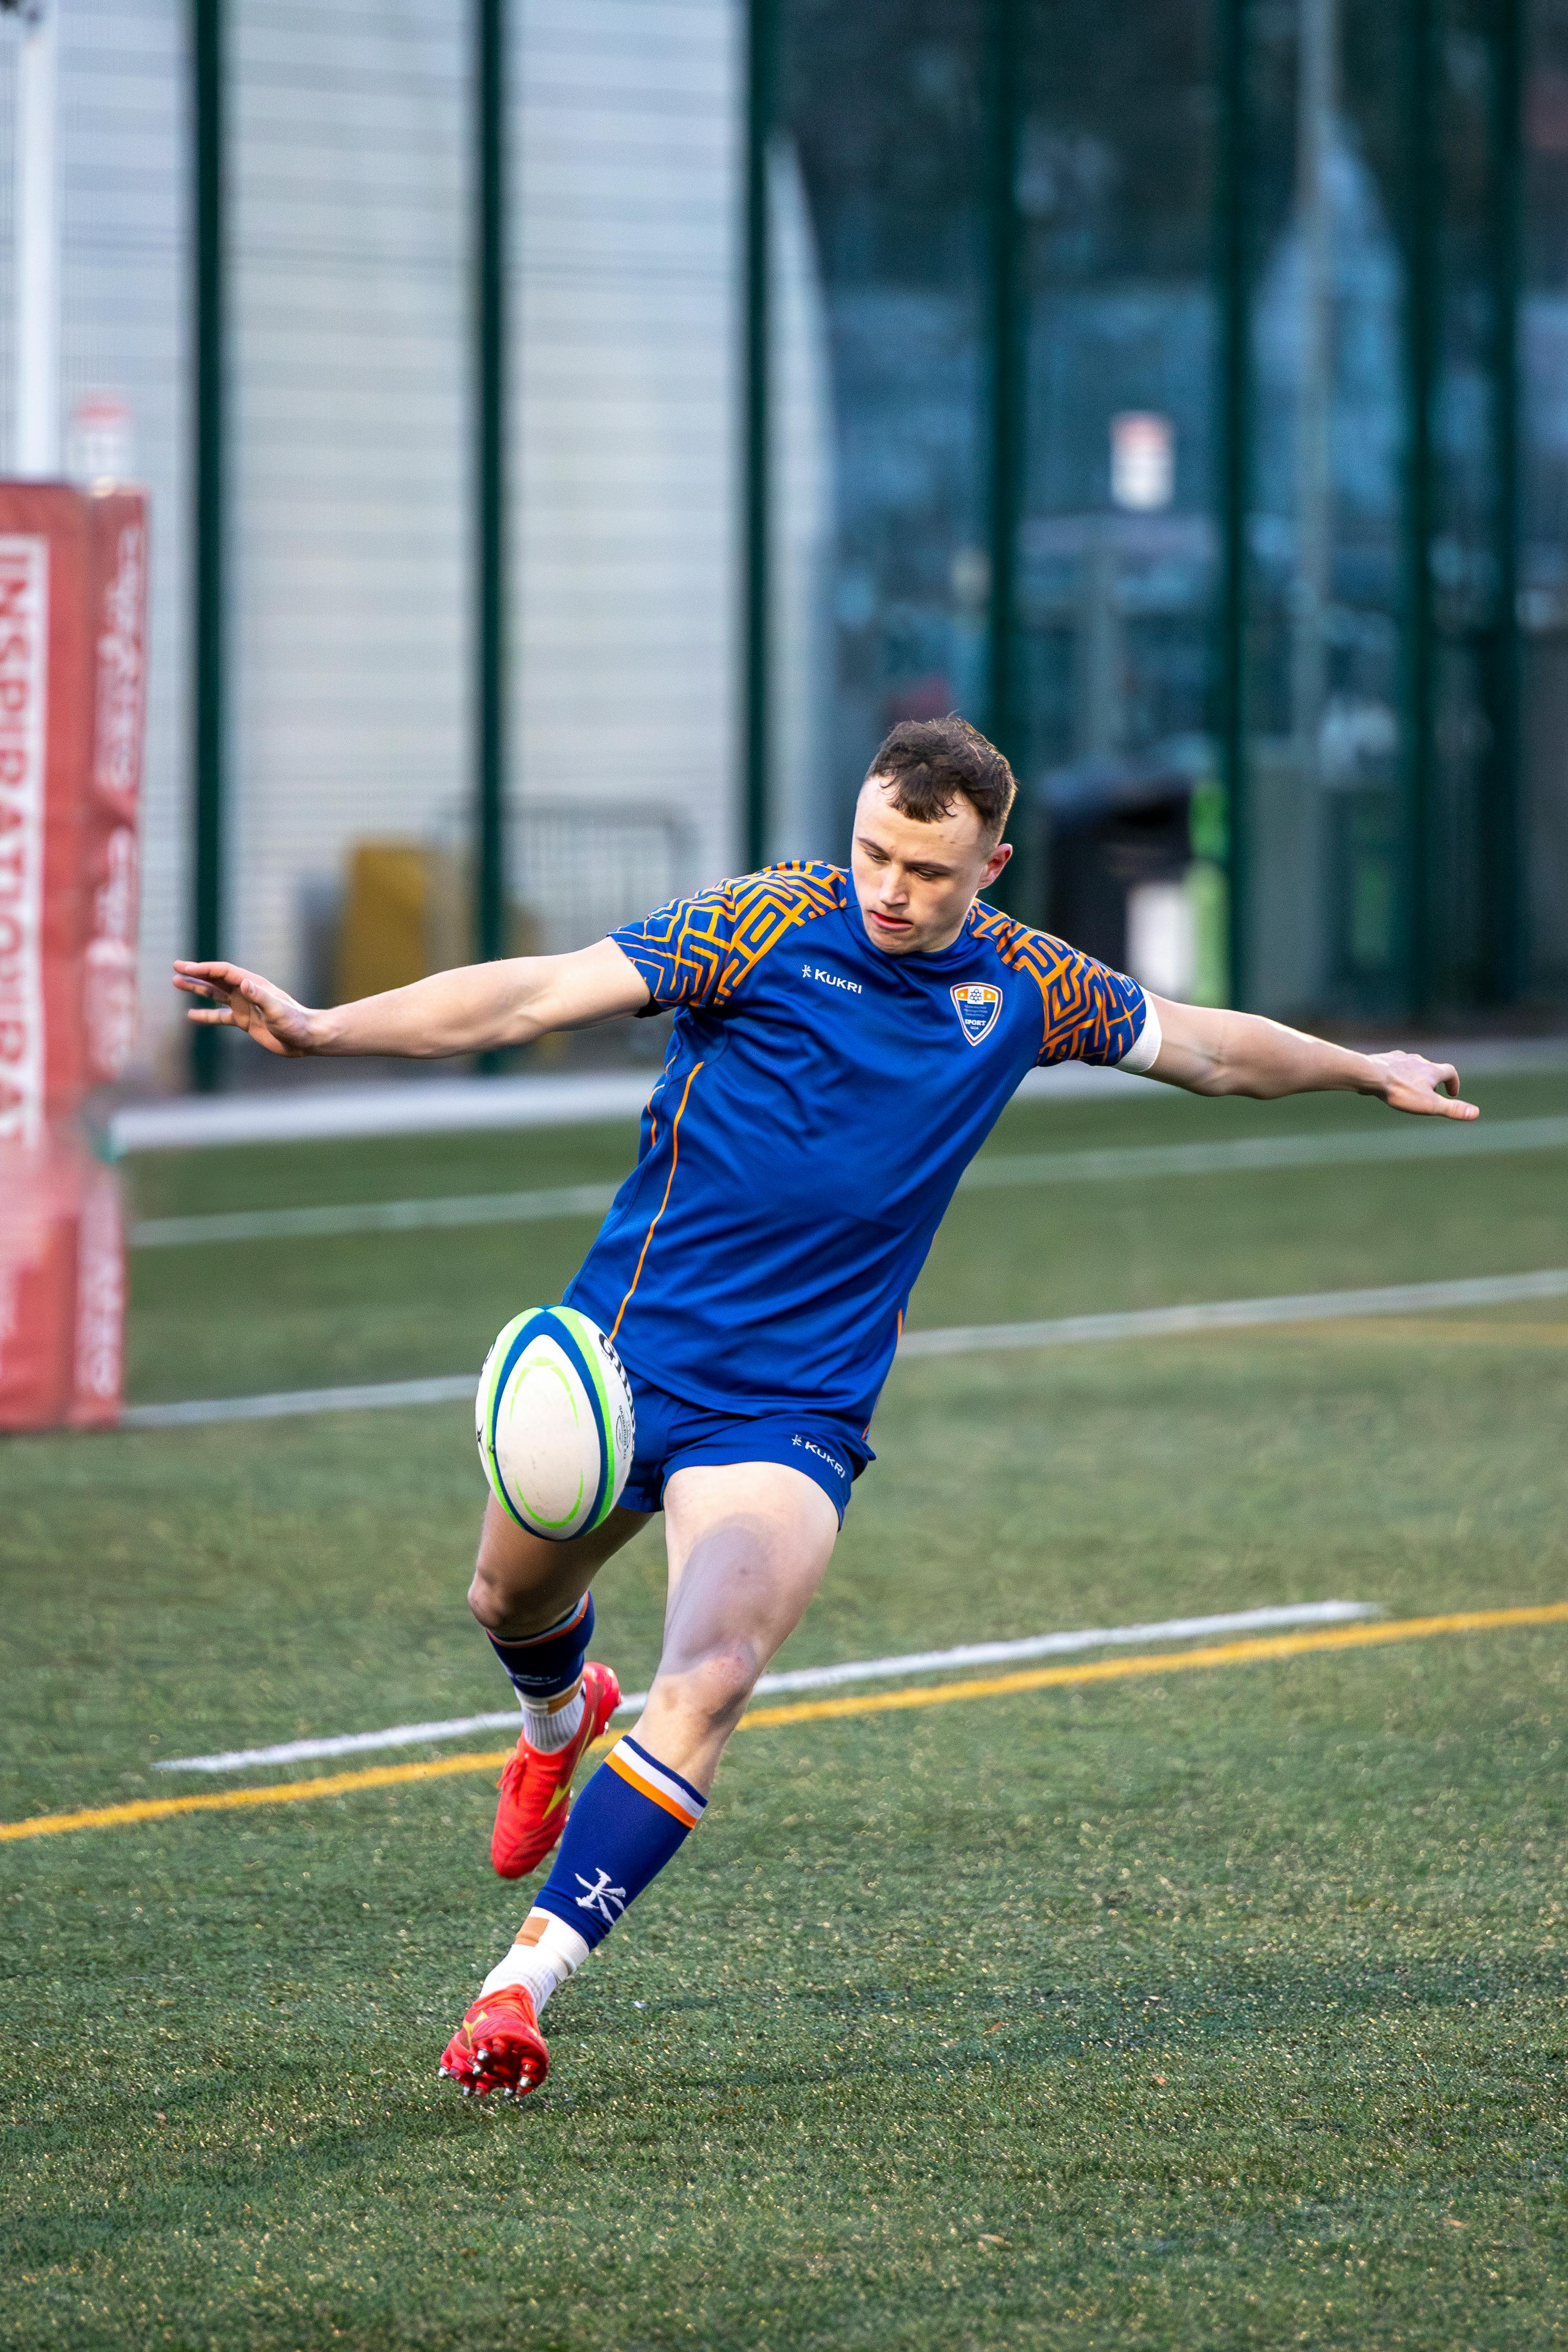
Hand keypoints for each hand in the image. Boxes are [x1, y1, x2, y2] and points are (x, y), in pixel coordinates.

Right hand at [172, 960, 322, 1056]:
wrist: (306, 1038)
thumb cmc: (295, 1023)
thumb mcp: (277, 1010)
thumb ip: (260, 996)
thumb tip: (243, 983)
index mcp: (253, 985)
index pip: (223, 972)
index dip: (204, 969)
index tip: (186, 968)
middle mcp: (246, 992)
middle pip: (216, 979)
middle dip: (196, 973)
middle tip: (176, 968)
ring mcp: (244, 1006)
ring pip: (215, 994)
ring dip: (197, 989)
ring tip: (177, 983)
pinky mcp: (245, 1021)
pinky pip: (220, 1017)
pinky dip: (206, 1015)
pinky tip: (191, 1015)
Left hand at [1364, 1050, 1477, 1120]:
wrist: (1371, 1075)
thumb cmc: (1401, 1091)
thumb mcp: (1429, 1104)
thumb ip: (1452, 1108)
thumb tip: (1475, 1113)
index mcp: (1432, 1070)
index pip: (1450, 1072)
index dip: (1453, 1082)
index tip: (1452, 1093)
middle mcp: (1419, 1061)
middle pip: (1431, 1068)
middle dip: (1433, 1080)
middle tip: (1431, 1094)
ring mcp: (1401, 1058)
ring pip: (1413, 1066)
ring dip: (1416, 1076)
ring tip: (1411, 1088)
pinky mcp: (1386, 1060)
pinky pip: (1395, 1065)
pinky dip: (1398, 1073)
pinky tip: (1391, 1081)